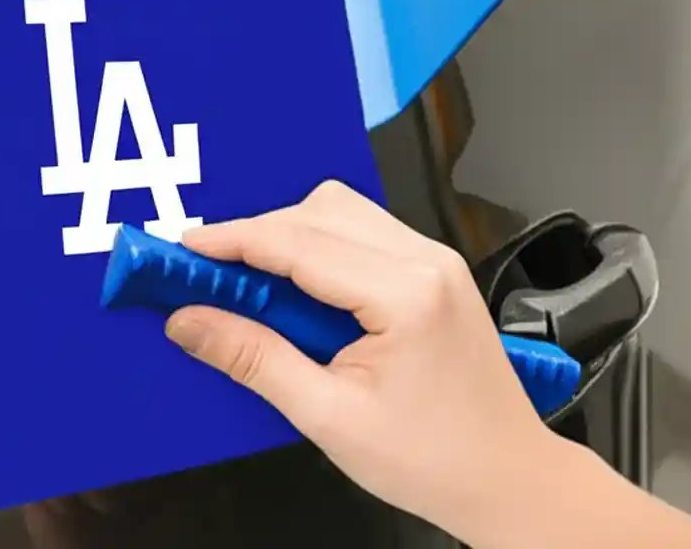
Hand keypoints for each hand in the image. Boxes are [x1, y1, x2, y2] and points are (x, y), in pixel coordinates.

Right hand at [161, 181, 576, 541]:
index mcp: (405, 293)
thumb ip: (254, 358)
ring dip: (288, 235)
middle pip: (319, 211)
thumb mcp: (327, 416)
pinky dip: (319, 247)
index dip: (232, 241)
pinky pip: (364, 233)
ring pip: (342, 212)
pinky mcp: (434, 272)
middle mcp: (426, 261)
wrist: (508, 478)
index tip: (182, 249)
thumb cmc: (431, 459)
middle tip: (207, 271)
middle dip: (256, 234)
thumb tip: (188, 322)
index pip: (298, 242)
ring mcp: (435, 261)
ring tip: (248, 282)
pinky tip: (295, 288)